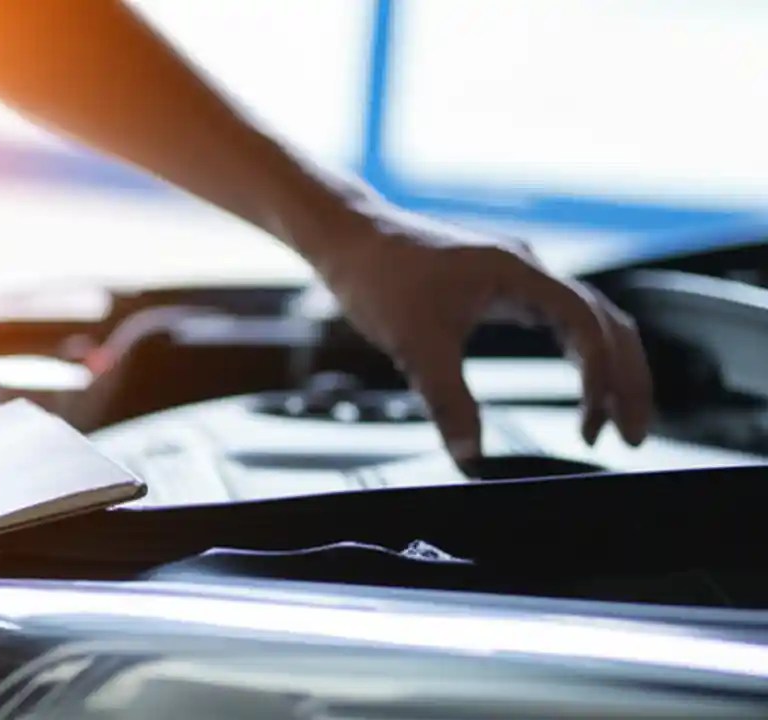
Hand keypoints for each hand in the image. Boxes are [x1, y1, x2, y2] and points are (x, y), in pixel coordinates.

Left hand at [298, 191, 651, 463]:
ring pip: (590, 319)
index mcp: (520, 274)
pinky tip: (580, 384)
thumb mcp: (414, 345)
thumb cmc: (378, 275)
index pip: (589, 327)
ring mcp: (517, 277)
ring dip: (609, 367)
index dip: (602, 381)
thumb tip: (470, 456)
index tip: (595, 428)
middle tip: (633, 436)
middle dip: (628, 380)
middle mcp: (528, 270)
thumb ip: (447, 402)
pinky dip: (582, 354)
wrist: (348, 237)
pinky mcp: (501, 286)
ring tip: (612, 420)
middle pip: (608, 323)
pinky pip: (562, 319)